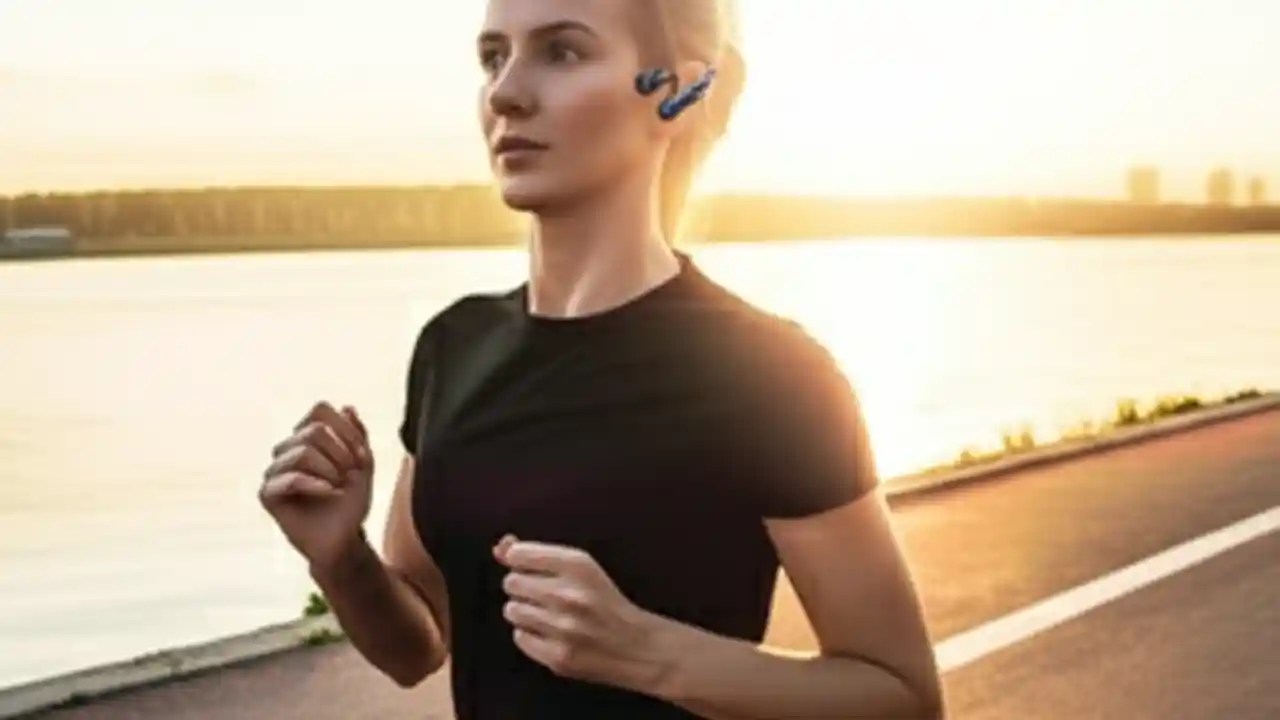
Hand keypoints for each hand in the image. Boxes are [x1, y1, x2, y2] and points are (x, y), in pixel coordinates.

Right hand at [259, 401, 374, 576]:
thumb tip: (347, 407)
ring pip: (302, 451)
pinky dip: (316, 485)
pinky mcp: (268, 493)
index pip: (319, 411)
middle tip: (351, 474)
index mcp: (307, 438)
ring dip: (330, 469)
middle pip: (314, 430)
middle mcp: (287, 450)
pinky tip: (330, 492)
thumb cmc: (351, 501)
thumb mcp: (363, 464)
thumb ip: (357, 435)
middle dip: (341, 452)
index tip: (361, 455)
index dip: (344, 429)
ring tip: (339, 486)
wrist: (344, 538)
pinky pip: (290, 478)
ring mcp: (275, 471)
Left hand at [493, 535, 679, 694]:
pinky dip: (531, 635)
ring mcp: (562, 628)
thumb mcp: (582, 568)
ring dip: (525, 612)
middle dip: (523, 588)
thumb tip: (500, 547)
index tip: (529, 568)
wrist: (636, 647)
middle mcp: (568, 594)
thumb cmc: (606, 603)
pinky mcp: (557, 657)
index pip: (518, 555)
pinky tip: (550, 634)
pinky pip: (519, 637)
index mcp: (578, 565)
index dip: (519, 561)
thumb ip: (537, 555)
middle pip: (511, 582)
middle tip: (544, 595)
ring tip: (548, 616)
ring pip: (512, 610)